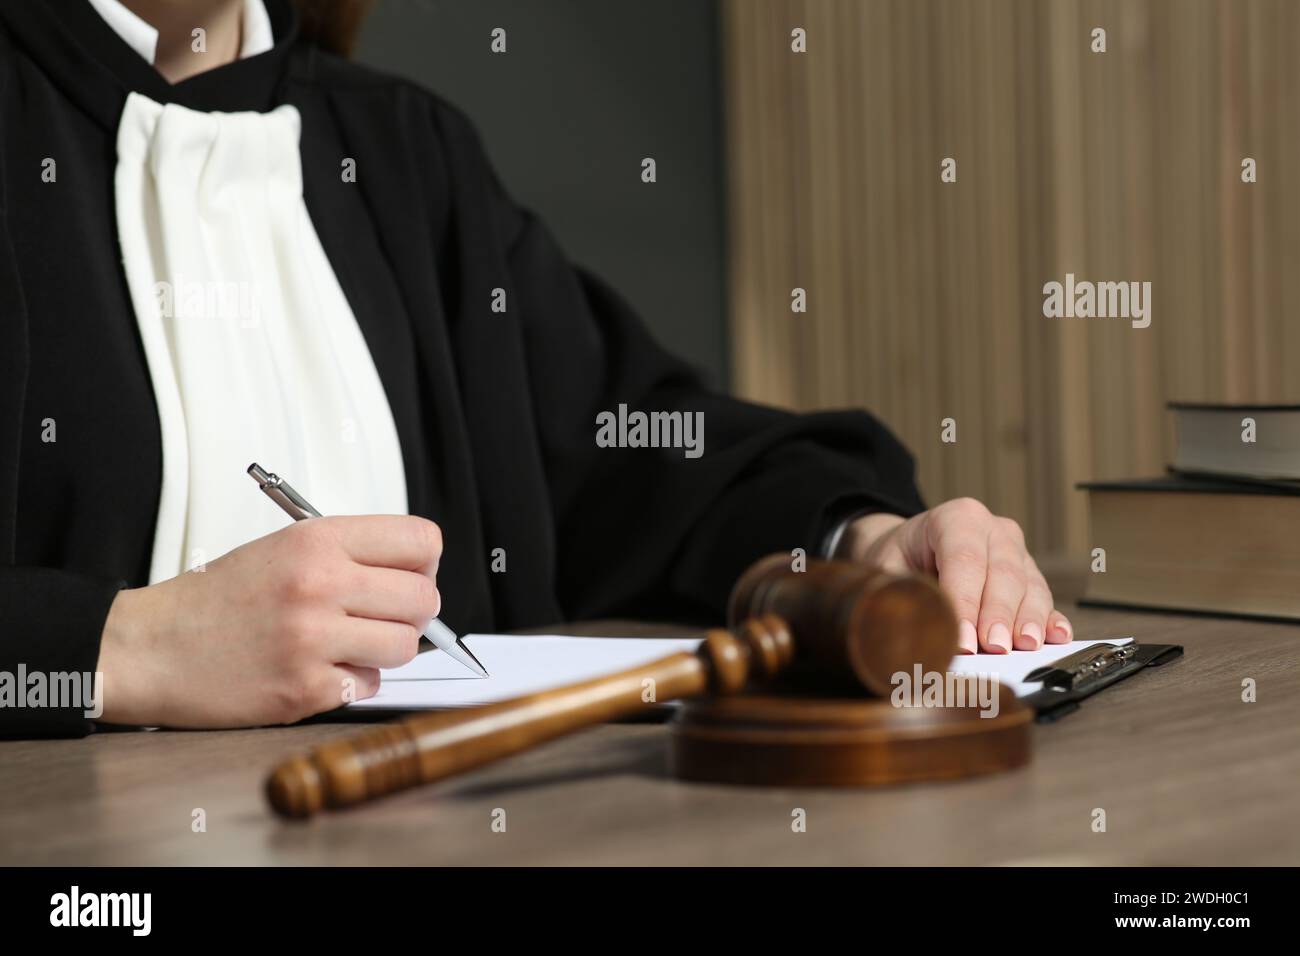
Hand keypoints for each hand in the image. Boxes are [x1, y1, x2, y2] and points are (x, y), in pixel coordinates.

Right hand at [95, 515, 440, 727]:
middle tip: (386, 617)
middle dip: (413, 612)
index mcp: (318, 541)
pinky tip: (321, 669)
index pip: (421, 540)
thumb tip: (417, 573)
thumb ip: (349, 554)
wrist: (152, 648)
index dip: (425, 563)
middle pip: (423, 597)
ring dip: (386, 650)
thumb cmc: (216, 600)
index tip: (413, 575)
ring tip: (350, 644)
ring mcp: (314, 637)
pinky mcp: (305, 687)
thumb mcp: (283, 548)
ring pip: (405, 645)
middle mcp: (321, 584)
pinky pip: (369, 685)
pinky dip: (354, 681)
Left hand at [837, 498, 1071, 653]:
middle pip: (1003, 573)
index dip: (965, 603)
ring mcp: (1016, 551)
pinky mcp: (1030, 574)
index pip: (964, 561)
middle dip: (999, 615)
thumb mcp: (886, 567)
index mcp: (957, 518)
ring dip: (1028, 620)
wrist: (912, 548)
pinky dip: (1050, 620)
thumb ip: (897, 592)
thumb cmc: (900, 557)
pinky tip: (1056, 637)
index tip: (963, 641)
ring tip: (1024, 647)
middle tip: (994, 648)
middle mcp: (993, 530)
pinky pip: (1043, 597)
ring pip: (1029, 586)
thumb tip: (906, 628)